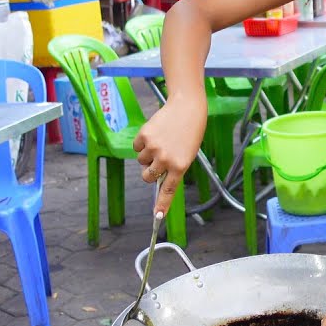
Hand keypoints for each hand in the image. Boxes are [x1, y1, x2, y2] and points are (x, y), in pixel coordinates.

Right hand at [132, 96, 206, 213]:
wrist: (186, 109)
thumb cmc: (189, 133)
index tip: (157, 216)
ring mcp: (154, 148)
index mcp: (180, 166)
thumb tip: (154, 178)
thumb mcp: (187, 154)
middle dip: (149, 173)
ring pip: (141, 161)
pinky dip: (142, 143)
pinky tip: (155, 133)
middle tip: (157, 161)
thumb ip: (172, 167)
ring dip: (147, 155)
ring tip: (162, 141)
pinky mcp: (144, 137)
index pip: (168, 190)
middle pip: (148, 177)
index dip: (162, 204)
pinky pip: (137, 147)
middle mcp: (166, 159)